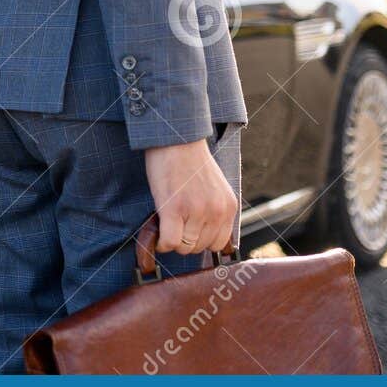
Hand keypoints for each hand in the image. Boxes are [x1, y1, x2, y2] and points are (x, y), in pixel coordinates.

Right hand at [143, 138, 236, 254]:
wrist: (175, 139)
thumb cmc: (189, 160)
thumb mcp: (213, 187)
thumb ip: (213, 209)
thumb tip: (202, 236)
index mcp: (228, 206)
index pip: (218, 244)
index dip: (201, 241)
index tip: (189, 233)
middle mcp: (216, 211)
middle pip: (200, 247)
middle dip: (185, 241)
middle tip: (174, 227)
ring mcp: (196, 210)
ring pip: (184, 247)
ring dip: (172, 240)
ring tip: (165, 225)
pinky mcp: (174, 208)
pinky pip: (169, 241)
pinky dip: (162, 242)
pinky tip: (158, 234)